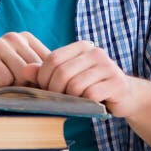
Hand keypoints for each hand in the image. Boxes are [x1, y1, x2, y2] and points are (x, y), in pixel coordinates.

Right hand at [0, 31, 49, 87]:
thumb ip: (39, 75)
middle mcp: (16, 37)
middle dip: (27, 86)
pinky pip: (5, 80)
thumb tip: (61, 85)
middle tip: (11, 87)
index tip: (30, 88)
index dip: (43, 81)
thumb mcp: (21, 74)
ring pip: (22, 76)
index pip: (50, 63)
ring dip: (11, 88)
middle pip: (37, 71)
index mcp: (28, 39)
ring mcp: (0, 43)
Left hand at [21, 41, 139, 117]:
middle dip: (55, 91)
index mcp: (82, 47)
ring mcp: (108, 67)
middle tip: (59, 100)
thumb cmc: (92, 86)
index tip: (47, 90)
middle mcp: (96, 52)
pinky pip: (90, 95)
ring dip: (71, 99)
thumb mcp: (69, 77)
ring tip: (76, 101)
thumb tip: (25, 71)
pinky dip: (86, 103)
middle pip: (62, 72)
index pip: (53, 59)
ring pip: (75, 85)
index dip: (44, 78)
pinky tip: (90, 104)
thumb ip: (47, 73)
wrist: (126, 95)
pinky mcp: (116, 83)